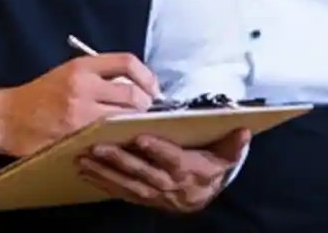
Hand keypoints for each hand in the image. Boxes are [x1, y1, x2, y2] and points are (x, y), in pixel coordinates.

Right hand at [0, 54, 159, 156]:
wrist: (8, 118)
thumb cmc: (39, 96)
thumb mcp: (67, 73)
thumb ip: (98, 75)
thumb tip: (135, 84)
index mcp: (81, 67)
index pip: (126, 62)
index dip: (146, 75)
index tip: (152, 87)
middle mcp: (82, 87)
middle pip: (132, 94)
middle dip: (145, 104)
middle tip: (145, 110)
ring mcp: (79, 114)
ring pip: (125, 118)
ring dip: (134, 123)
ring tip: (132, 125)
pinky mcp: (76, 137)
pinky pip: (110, 137)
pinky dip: (119, 138)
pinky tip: (117, 139)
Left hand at [77, 128, 250, 213]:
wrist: (202, 197)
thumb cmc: (211, 168)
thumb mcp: (226, 155)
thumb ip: (232, 143)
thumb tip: (243, 129)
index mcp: (188, 169)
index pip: (172, 158)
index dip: (157, 149)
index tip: (140, 137)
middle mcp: (168, 183)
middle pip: (142, 171)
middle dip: (119, 160)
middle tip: (98, 146)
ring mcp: (153, 193)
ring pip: (127, 183)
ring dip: (104, 171)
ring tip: (84, 159)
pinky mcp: (141, 197)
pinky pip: (120, 192)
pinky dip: (102, 183)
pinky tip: (86, 172)